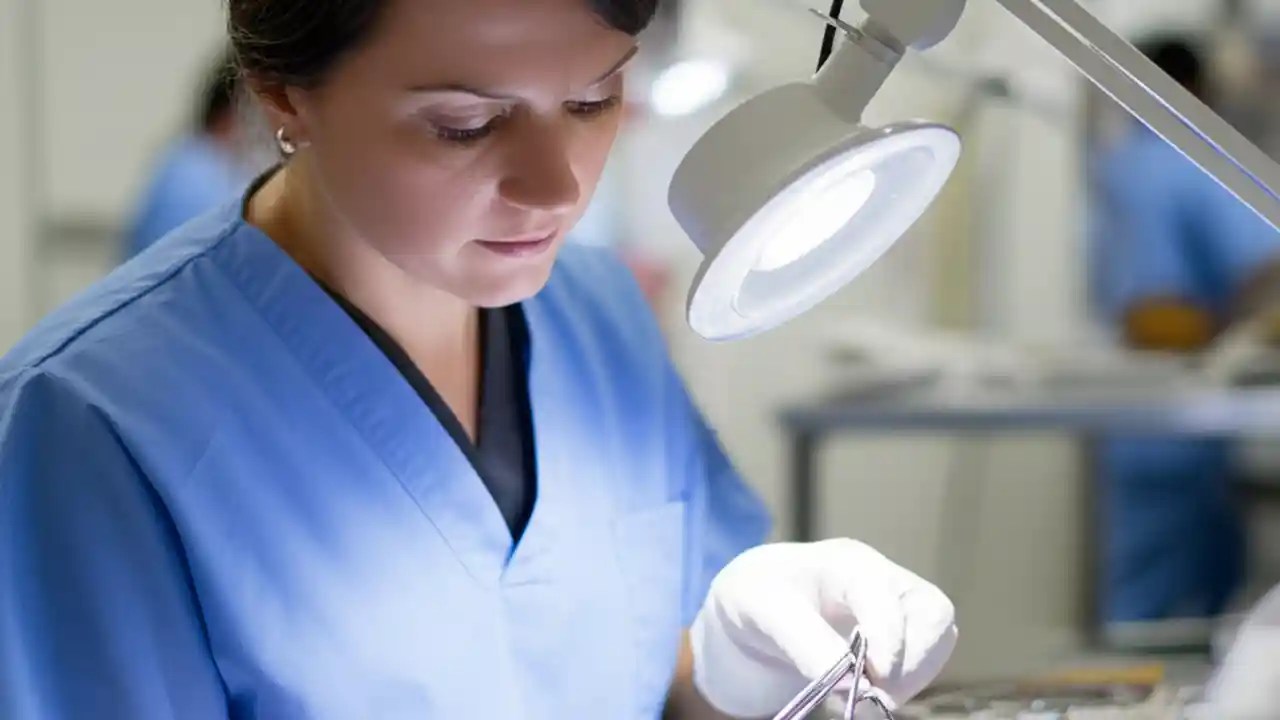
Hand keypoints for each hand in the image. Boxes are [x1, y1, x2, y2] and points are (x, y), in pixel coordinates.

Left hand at [690, 539, 956, 718]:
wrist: (753, 608)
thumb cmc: (756, 596)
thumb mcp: (764, 611)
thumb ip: (802, 641)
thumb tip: (846, 685)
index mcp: (846, 562)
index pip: (886, 593)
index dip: (888, 636)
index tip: (876, 678)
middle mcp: (882, 578)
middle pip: (932, 612)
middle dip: (909, 661)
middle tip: (872, 695)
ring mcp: (897, 604)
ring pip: (939, 635)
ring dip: (914, 673)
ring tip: (872, 693)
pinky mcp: (901, 632)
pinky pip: (929, 656)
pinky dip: (910, 680)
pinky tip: (875, 687)